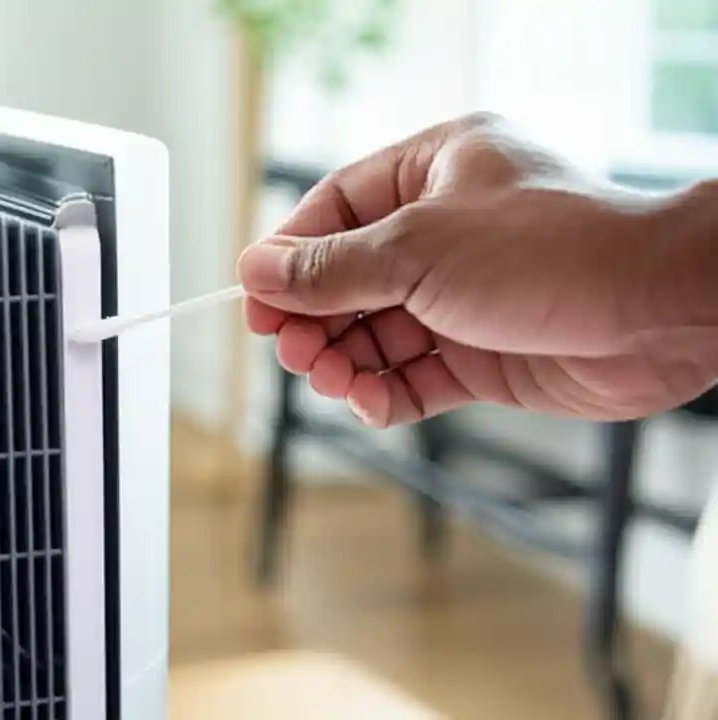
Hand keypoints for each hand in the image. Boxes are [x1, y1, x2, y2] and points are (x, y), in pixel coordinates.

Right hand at [239, 113, 717, 427]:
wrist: (660, 312)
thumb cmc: (554, 250)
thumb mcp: (419, 247)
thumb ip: (331, 267)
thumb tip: (257, 268)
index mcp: (432, 172)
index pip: (335, 210)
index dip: (289, 257)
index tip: (255, 300)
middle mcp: (446, 232)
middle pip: (349, 278)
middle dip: (315, 320)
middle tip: (292, 352)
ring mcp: (464, 296)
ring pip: (376, 334)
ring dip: (345, 362)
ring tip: (333, 382)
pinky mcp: (484, 354)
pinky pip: (414, 377)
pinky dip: (386, 394)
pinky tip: (372, 403)